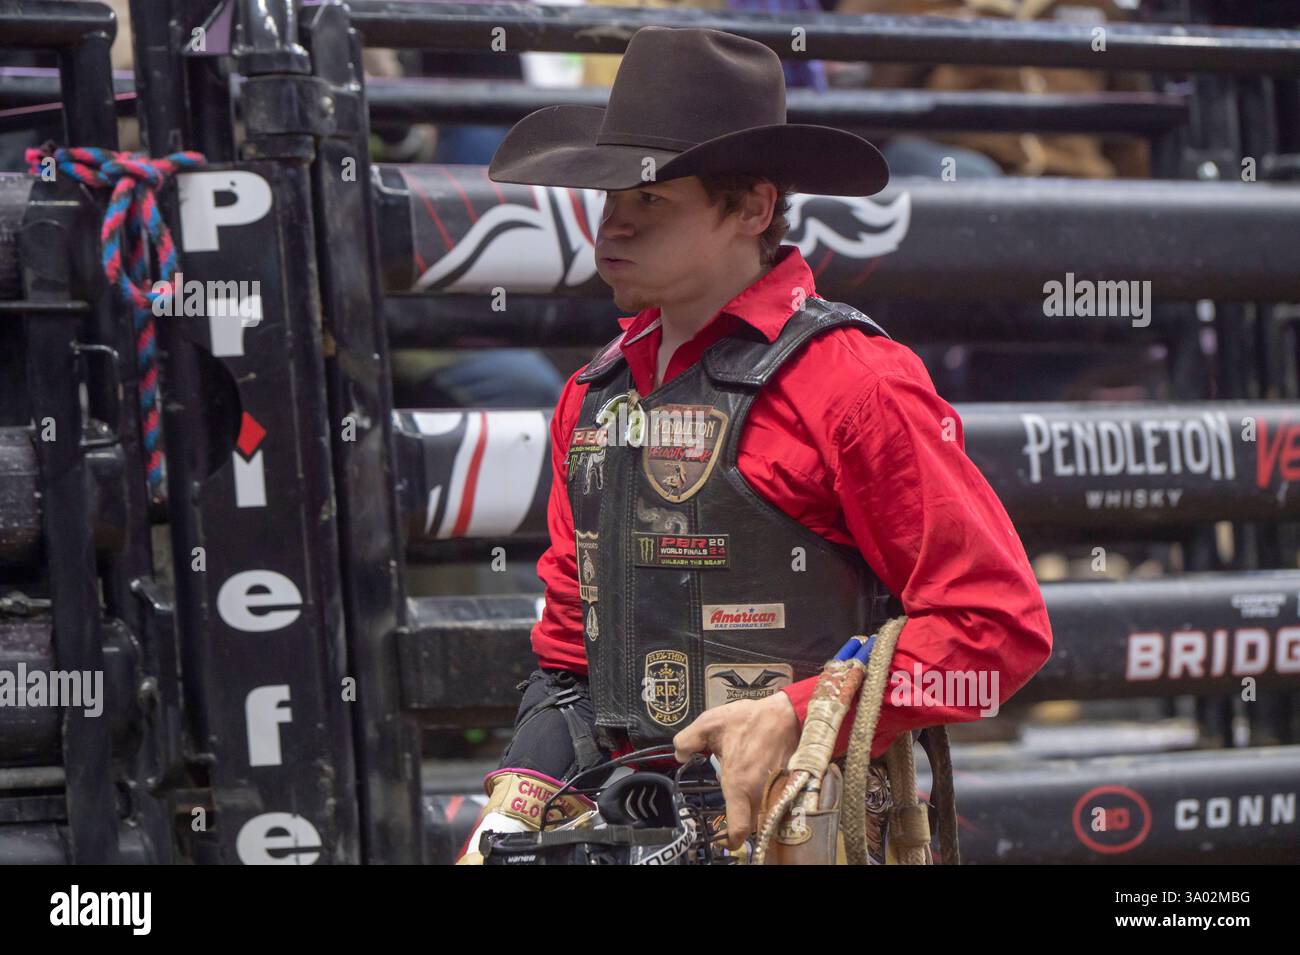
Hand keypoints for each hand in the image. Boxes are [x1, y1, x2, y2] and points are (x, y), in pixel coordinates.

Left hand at [672, 692, 800, 850]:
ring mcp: (774, 791)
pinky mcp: (786, 786)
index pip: (738, 827)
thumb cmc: (748, 719)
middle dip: (741, 825)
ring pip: (763, 816)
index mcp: (738, 783)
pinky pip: (773, 804)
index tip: (724, 840)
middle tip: (730, 815)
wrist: (785, 714)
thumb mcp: (709, 723)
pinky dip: (765, 803)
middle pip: (751, 825)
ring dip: (753, 813)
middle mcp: (758, 793)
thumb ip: (687, 741)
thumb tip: (679, 755)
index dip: (731, 839)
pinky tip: (757, 786)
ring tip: (743, 798)